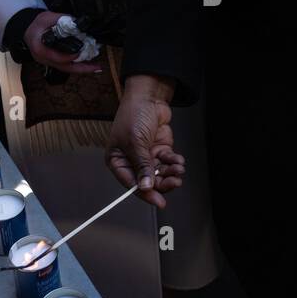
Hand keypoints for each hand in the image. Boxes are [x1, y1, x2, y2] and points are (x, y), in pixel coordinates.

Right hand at [24, 11, 103, 74]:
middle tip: (96, 67)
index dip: (69, 56)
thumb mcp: (47, 17)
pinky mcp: (53, 62)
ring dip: (82, 68)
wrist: (28, 30)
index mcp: (40, 49)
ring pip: (66, 68)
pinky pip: (66, 66)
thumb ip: (61, 19)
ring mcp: (48, 62)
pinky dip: (77, 65)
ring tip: (96, 66)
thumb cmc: (37, 24)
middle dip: (82, 68)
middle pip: (64, 67)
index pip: (56, 57)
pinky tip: (88, 63)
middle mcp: (43, 59)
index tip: (81, 52)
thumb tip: (77, 22)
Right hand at [106, 75, 183, 209]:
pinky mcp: (159, 150)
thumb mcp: (135, 142)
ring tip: (178, 168)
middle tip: (175, 182)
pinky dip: (174, 163)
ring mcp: (146, 156)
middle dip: (163, 183)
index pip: (131, 183)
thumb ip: (141, 165)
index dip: (145, 193)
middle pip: (148, 181)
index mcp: (117, 160)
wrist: (149, 96)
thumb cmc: (133, 115)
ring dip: (171, 173)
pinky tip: (178, 160)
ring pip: (160, 174)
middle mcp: (132, 161)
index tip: (159, 201)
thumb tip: (145, 186)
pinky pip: (167, 163)